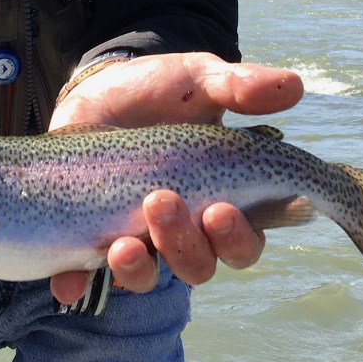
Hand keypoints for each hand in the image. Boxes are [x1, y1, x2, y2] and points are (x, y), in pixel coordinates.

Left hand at [47, 52, 302, 303]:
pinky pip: (85, 275)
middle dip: (185, 243)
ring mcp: (137, 232)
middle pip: (200, 264)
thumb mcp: (201, 78)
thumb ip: (240, 86)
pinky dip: (76, 283)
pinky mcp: (91, 233)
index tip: (222, 209)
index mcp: (222, 198)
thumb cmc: (163, 87)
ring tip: (122, 242)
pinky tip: (67, 282)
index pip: (245, 241)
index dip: (239, 238)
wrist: (102, 85)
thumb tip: (295, 86)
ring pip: (148, 274)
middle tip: (163, 200)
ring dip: (138, 268)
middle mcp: (185, 227)